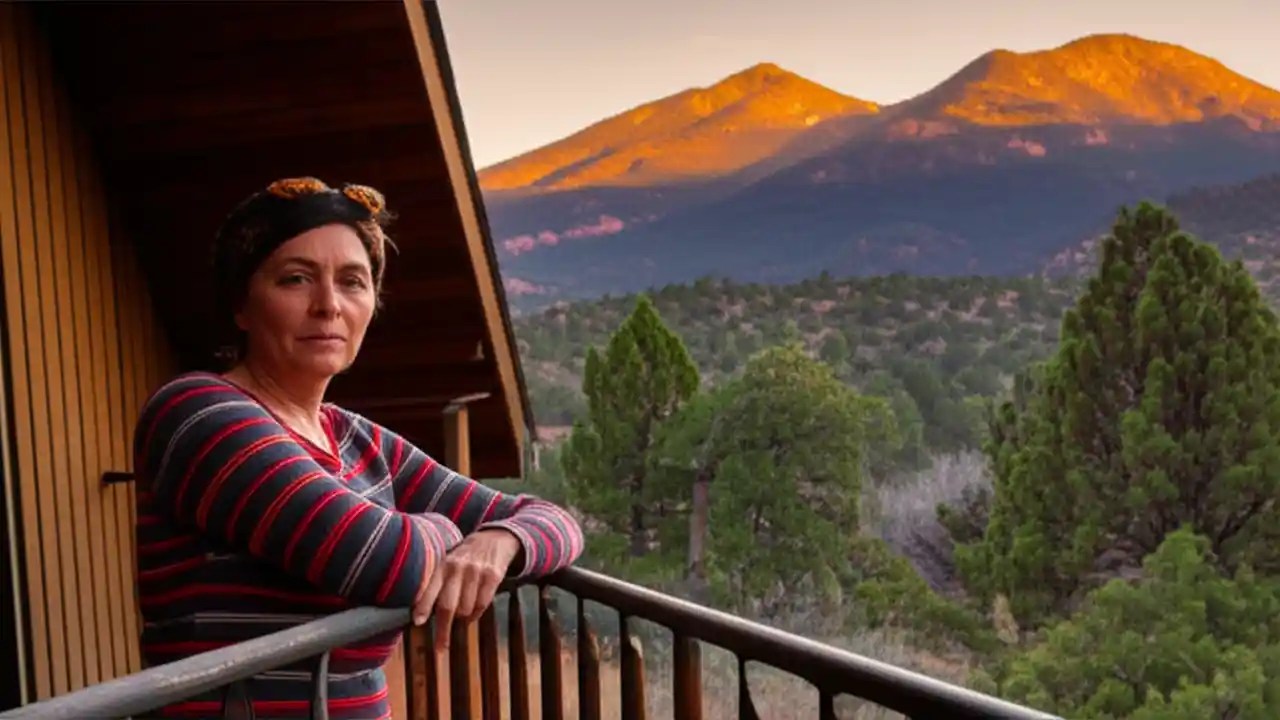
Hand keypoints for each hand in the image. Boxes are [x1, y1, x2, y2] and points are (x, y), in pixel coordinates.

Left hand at [419, 529, 520, 650]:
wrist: (494, 539)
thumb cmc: (464, 558)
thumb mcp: (448, 564)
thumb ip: (436, 584)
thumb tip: (420, 616)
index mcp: (442, 566)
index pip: (429, 589)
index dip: (422, 607)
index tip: (417, 623)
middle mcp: (457, 568)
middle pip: (447, 606)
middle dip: (443, 631)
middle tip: (440, 648)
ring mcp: (475, 572)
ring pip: (465, 610)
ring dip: (463, 618)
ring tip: (463, 611)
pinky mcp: (492, 576)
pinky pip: (481, 605)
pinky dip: (476, 614)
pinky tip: (474, 609)